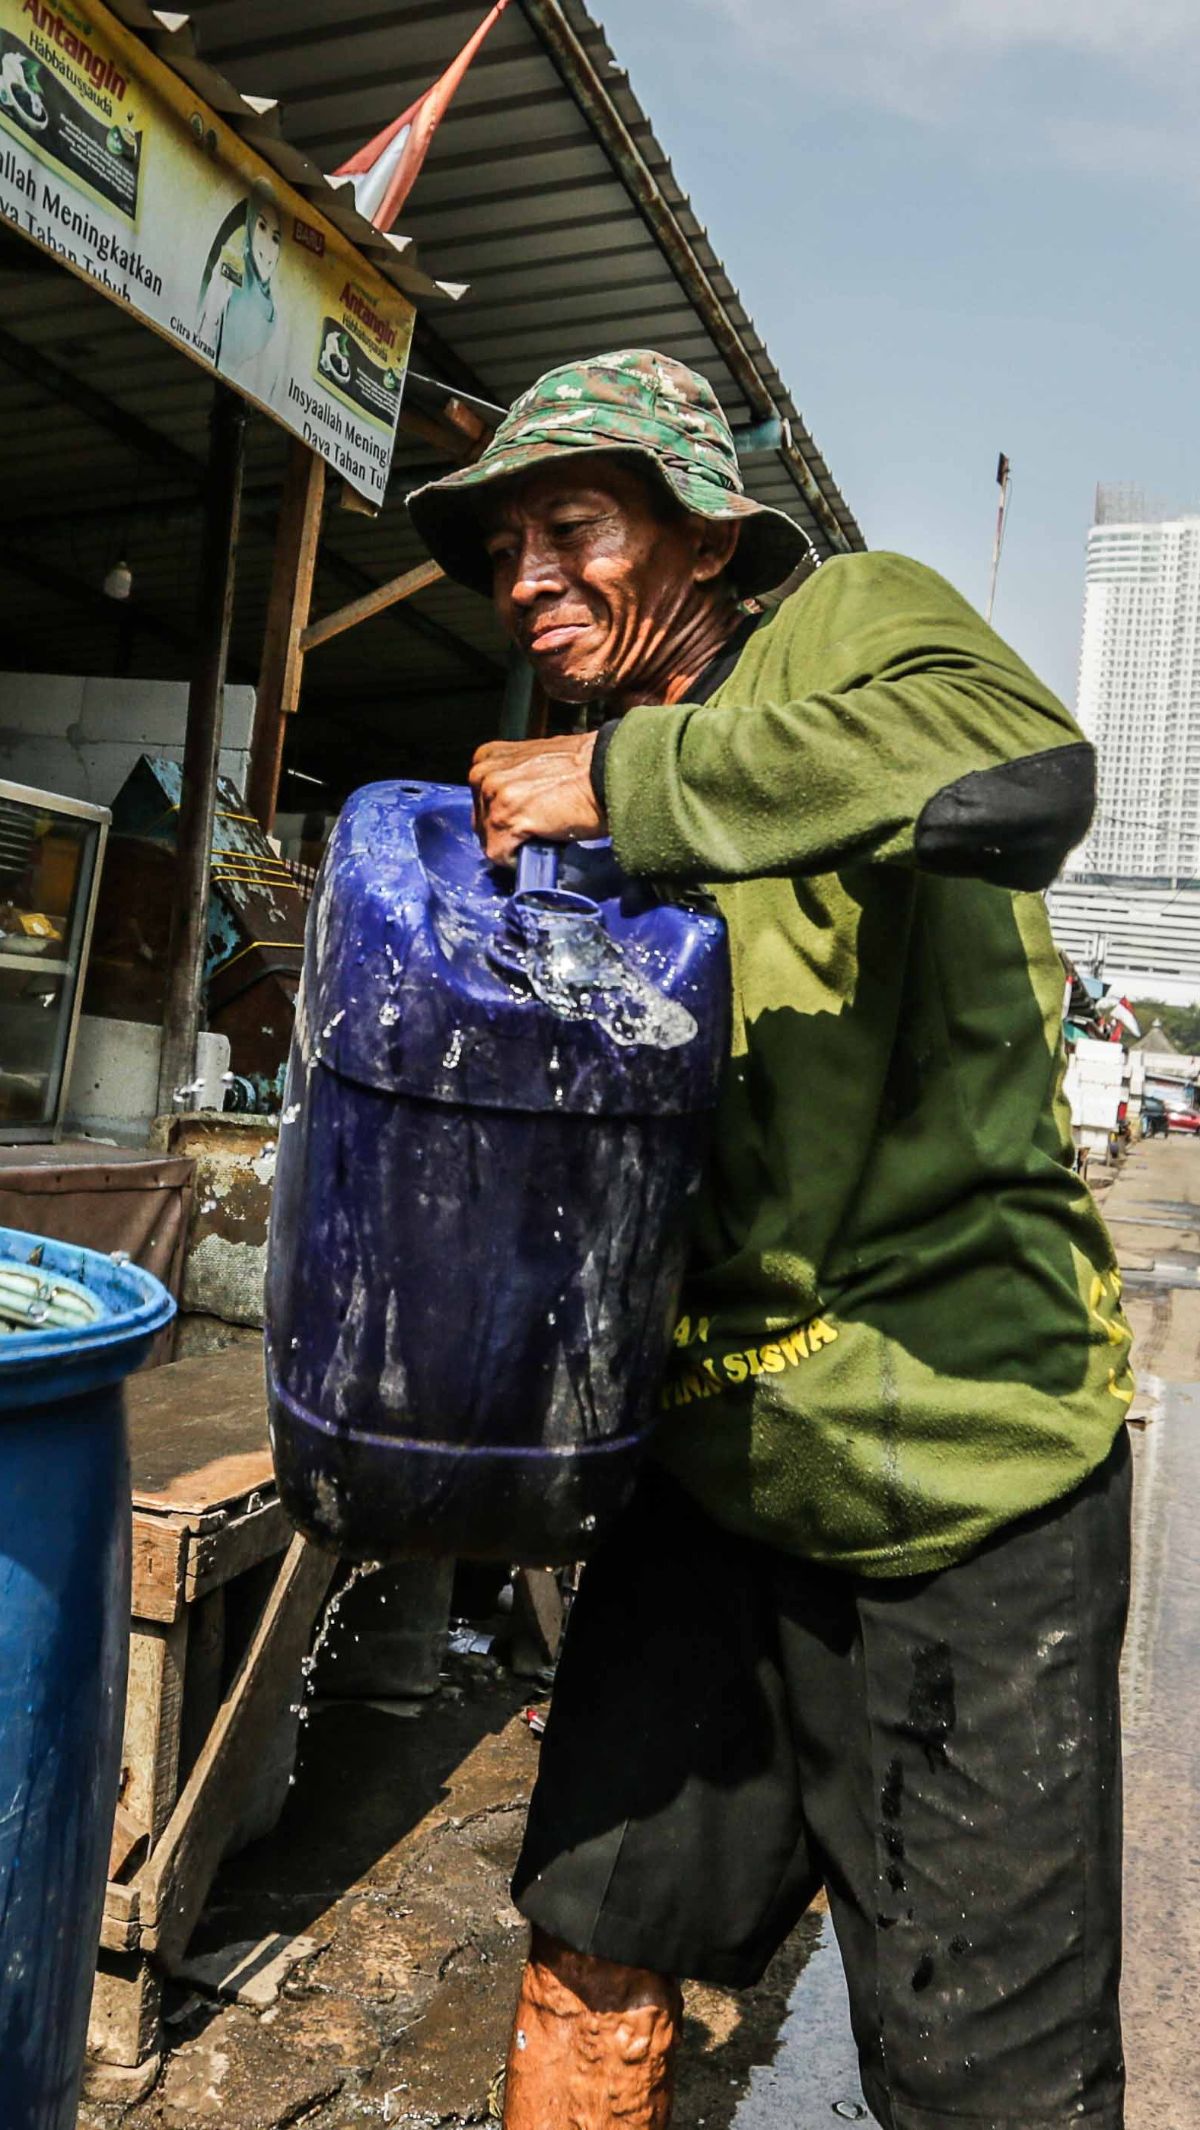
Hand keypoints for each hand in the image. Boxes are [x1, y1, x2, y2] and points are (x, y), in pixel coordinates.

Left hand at [469, 731, 603, 866]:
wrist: (607, 772)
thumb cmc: (585, 769)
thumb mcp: (538, 764)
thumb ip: (518, 779)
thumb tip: (518, 805)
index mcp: (488, 757)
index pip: (481, 801)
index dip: (502, 817)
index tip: (525, 822)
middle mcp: (484, 773)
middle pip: (482, 823)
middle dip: (505, 833)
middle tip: (536, 832)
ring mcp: (492, 796)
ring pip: (490, 840)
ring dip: (514, 846)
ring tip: (543, 837)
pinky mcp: (504, 820)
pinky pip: (500, 854)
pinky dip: (518, 859)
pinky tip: (541, 846)